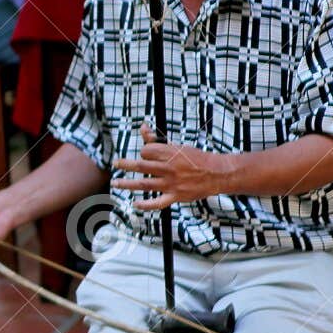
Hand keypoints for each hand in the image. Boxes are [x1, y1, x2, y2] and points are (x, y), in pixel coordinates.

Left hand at [112, 123, 226, 209]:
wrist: (217, 173)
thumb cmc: (195, 158)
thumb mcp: (177, 146)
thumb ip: (157, 140)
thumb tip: (142, 127)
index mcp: (170, 154)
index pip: (146, 151)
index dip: (143, 151)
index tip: (146, 154)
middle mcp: (169, 168)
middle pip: (141, 166)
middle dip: (125, 164)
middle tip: (115, 163)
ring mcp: (172, 183)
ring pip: (144, 184)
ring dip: (127, 184)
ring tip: (115, 183)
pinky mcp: (176, 196)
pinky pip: (157, 203)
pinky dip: (145, 205)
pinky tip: (135, 204)